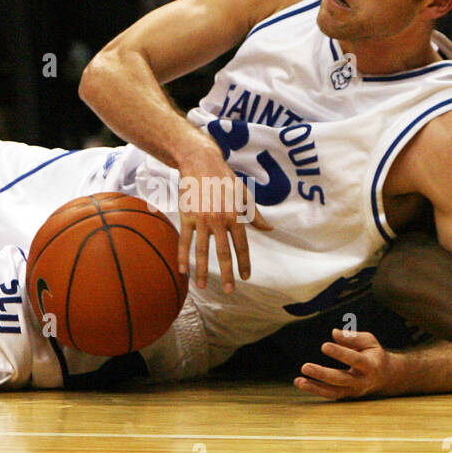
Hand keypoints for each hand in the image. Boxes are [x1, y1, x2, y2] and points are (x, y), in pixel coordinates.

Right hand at [176, 139, 270, 292]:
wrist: (200, 162)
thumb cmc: (224, 178)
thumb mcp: (244, 194)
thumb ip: (255, 214)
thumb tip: (269, 229)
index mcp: (236, 215)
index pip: (241, 245)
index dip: (244, 262)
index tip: (245, 277)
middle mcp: (219, 220)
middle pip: (223, 253)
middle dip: (227, 273)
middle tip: (230, 290)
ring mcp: (201, 219)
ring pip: (202, 251)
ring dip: (202, 271)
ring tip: (202, 286)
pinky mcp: (187, 216)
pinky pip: (184, 241)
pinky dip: (182, 257)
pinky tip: (183, 271)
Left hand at [295, 329, 391, 399]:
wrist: (386, 377)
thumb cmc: (373, 354)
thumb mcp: (369, 342)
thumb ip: (352, 338)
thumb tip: (334, 333)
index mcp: (370, 365)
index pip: (355, 359)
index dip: (340, 353)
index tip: (324, 346)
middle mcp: (362, 381)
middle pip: (341, 380)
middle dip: (322, 374)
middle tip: (305, 367)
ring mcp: (354, 390)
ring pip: (334, 392)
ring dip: (315, 387)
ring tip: (299, 380)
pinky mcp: (347, 395)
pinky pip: (330, 394)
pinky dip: (315, 390)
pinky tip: (301, 382)